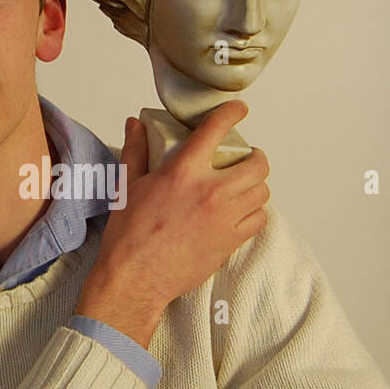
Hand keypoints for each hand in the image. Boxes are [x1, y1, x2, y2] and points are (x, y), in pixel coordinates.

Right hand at [74, 100, 270, 345]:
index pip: (216, 130)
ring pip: (262, 192)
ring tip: (244, 187)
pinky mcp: (230, 242)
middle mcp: (210, 192)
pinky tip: (241, 212)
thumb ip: (136, 150)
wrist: (135, 279)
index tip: (239, 110)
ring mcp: (224, 218)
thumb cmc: (128, 236)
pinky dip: (255, 213)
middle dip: (256, 157)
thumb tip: (135, 124)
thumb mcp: (127, 186)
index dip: (232, 113)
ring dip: (256, 186)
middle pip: (257, 164)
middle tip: (247, 159)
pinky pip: (259, 220)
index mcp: (183, 172)